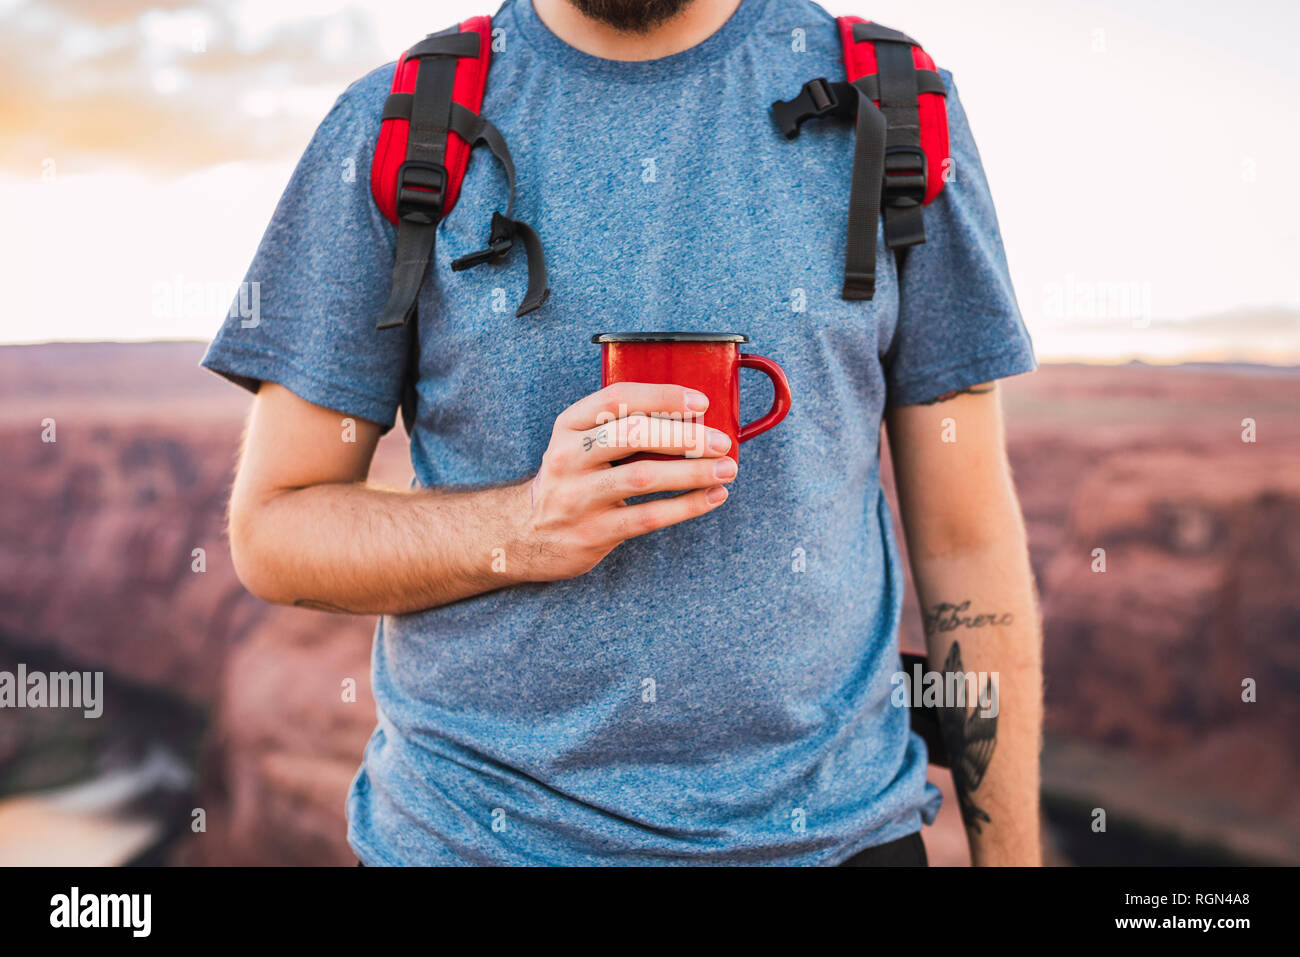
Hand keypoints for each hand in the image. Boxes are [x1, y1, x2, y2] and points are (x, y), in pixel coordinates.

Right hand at [510, 382, 737, 580]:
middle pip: (632, 434)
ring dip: (692, 472)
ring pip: (643, 477)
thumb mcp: (581, 444)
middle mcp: (569, 457)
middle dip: (685, 435)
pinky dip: (686, 506)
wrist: (526, 535)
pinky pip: (648, 517)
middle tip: (722, 441)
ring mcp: (578, 497)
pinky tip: (713, 498)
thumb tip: (694, 420)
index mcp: (569, 425)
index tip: (701, 402)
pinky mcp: (593, 532)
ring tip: (726, 469)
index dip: (662, 396)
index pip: (616, 397)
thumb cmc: (573, 480)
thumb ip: (622, 428)